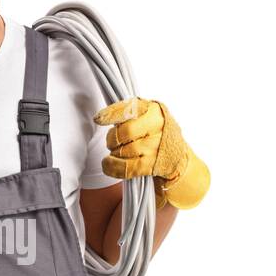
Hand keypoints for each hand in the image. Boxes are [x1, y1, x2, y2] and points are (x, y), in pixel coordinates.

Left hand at [95, 97, 209, 209]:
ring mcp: (156, 147)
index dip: (112, 114)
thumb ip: (128, 112)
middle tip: (112, 141)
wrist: (177, 156)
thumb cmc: (155, 132)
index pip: (130, 108)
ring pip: (124, 151)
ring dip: (113, 153)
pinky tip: (109, 164)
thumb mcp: (147, 115)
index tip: (98, 119)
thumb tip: (100, 117)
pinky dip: (112, 167)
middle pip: (125, 132)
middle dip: (112, 138)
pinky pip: (126, 168)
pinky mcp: (152, 165)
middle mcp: (158, 127)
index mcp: (154, 110)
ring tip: (115, 152)